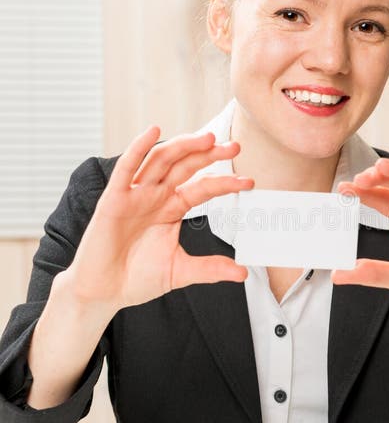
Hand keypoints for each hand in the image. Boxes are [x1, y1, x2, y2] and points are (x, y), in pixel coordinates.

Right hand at [64, 126, 253, 311]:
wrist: (104, 291)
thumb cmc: (136, 278)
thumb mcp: (180, 271)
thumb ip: (210, 268)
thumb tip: (242, 272)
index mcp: (171, 209)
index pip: (202, 188)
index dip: (225, 183)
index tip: (249, 182)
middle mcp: (155, 196)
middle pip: (185, 166)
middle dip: (209, 154)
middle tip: (234, 147)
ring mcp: (135, 194)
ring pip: (161, 160)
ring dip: (183, 146)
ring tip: (207, 138)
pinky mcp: (114, 198)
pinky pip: (127, 168)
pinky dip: (139, 147)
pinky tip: (153, 131)